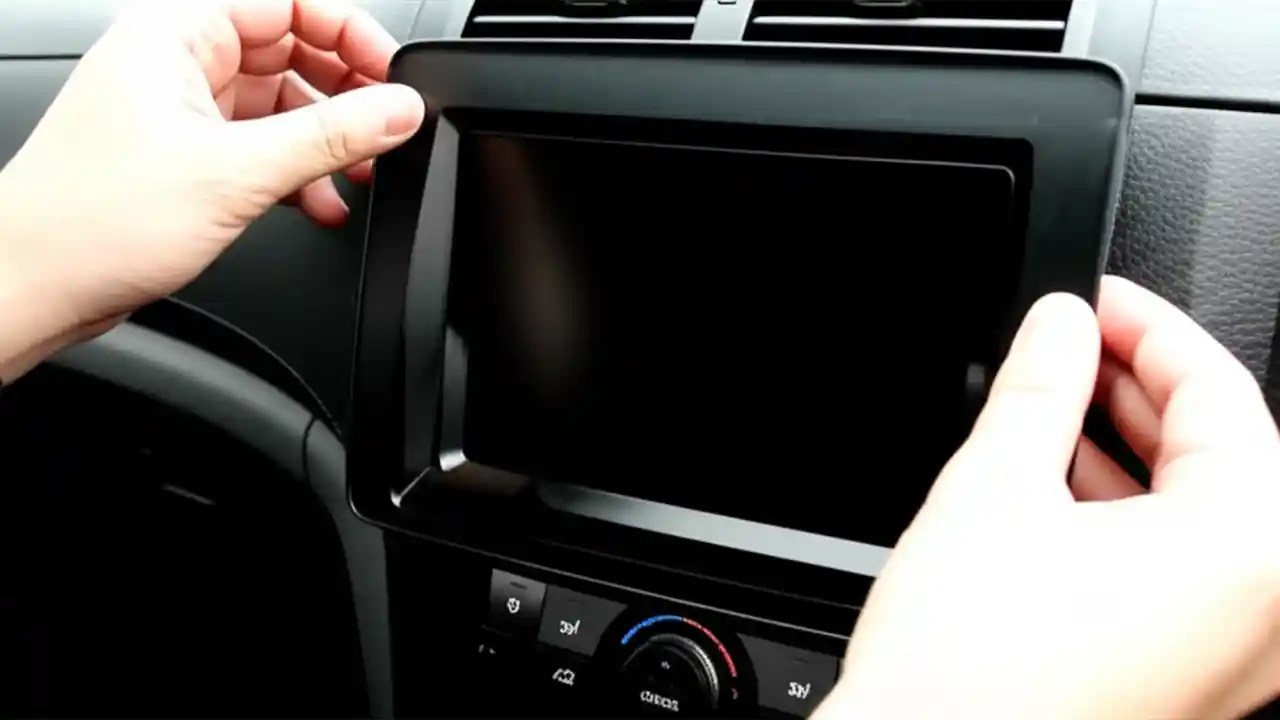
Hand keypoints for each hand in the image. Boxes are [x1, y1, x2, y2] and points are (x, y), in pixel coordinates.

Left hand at [0, 0, 424, 377]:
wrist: (33, 285)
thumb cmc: (91, 220)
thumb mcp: (235, 173)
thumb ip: (329, 137)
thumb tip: (397, 109)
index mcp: (176, 33)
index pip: (289, 1)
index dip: (349, 32)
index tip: (391, 76)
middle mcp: (178, 62)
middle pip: (291, 49)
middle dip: (346, 91)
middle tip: (389, 127)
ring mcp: (183, 110)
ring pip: (281, 104)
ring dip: (327, 141)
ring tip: (362, 172)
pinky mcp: (188, 157)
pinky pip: (262, 147)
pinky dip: (299, 173)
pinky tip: (321, 202)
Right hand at [817, 277, 1279, 718]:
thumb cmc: (965, 677)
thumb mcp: (994, 490)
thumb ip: (1038, 387)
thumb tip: (1058, 328)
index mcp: (1246, 552)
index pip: (1220, 394)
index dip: (1147, 329)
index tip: (1095, 302)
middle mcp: (1266, 613)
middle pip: (1227, 453)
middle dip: (1138, 390)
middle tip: (1069, 348)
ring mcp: (1236, 658)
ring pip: (1208, 515)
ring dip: (1134, 454)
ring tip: (1054, 416)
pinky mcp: (1194, 684)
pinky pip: (1191, 574)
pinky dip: (1137, 521)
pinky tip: (1063, 493)